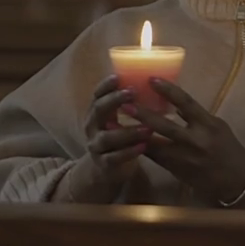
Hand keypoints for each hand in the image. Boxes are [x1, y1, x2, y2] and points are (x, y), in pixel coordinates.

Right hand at [55, 75, 150, 202]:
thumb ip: (128, 105)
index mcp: (96, 112)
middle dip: (114, 100)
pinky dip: (129, 152)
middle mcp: (92, 127)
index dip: (105, 85)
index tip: (118, 76)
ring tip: (148, 127)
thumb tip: (152, 82)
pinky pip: (114, 157)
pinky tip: (144, 146)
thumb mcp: (119, 119)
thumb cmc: (119, 137)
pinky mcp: (103, 163)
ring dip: (128, 131)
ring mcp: (96, 146)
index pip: (96, 95)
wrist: (107, 169)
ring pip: (107, 137)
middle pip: (98, 110)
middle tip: (133, 92)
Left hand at [130, 78, 244, 203]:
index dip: (168, 90)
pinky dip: (140, 147)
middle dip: (143, 115)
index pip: (187, 103)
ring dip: (135, 134)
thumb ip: (195, 115)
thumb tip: (173, 102)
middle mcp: (196, 141)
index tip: (151, 79)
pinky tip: (126, 141)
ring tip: (117, 123)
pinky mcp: (176, 171)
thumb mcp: (216, 126)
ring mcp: (185, 158)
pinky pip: (154, 157)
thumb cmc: (227, 148)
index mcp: (208, 125)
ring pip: (155, 145)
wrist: (236, 180)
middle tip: (125, 104)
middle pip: (165, 126)